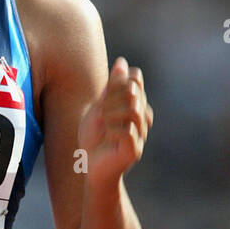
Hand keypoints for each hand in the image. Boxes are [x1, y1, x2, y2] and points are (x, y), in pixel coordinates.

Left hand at [78, 57, 152, 185]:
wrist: (88, 167)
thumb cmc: (94, 137)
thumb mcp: (99, 108)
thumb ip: (111, 87)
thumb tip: (122, 62)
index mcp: (135, 105)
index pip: (134, 81)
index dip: (118, 83)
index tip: (103, 97)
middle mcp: (141, 118)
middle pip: (133, 93)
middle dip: (112, 98)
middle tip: (100, 112)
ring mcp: (140, 134)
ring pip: (133, 110)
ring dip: (112, 113)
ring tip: (103, 122)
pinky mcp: (133, 150)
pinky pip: (126, 131)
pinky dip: (112, 130)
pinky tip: (106, 137)